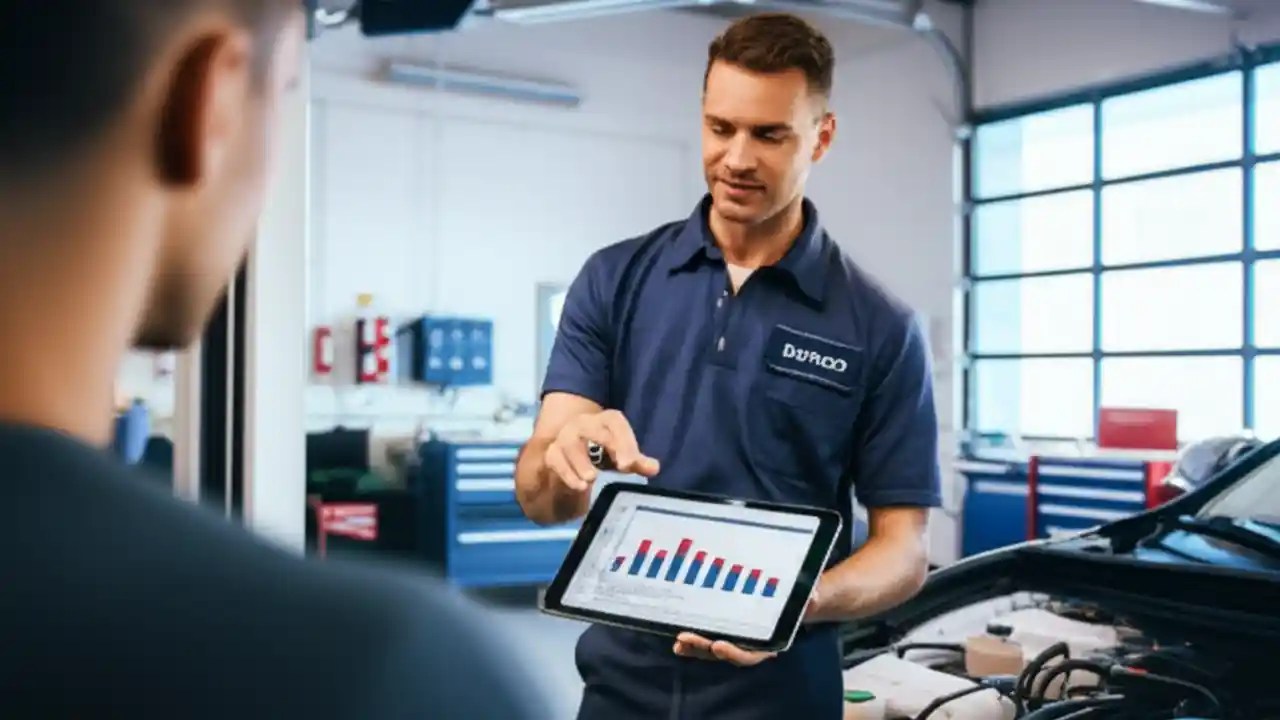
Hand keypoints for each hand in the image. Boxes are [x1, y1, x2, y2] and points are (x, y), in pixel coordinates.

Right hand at [543, 410, 659, 492]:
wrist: (571, 461)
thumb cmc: (602, 454)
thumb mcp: (622, 458)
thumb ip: (637, 462)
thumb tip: (654, 468)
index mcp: (605, 421)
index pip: (614, 423)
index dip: (624, 442)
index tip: (630, 465)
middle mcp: (583, 424)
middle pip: (591, 428)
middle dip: (607, 444)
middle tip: (623, 467)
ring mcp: (565, 437)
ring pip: (570, 443)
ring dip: (581, 462)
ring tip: (592, 478)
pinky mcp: (553, 453)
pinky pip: (556, 459)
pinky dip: (567, 473)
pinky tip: (580, 487)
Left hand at [671, 587, 822, 666]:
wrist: (800, 601)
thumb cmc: (802, 599)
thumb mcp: (809, 596)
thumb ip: (810, 598)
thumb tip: (812, 597)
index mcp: (771, 641)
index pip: (751, 654)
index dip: (734, 653)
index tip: (718, 646)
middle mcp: (753, 644)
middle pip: (726, 652)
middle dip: (705, 648)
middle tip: (686, 639)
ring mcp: (738, 638)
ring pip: (713, 649)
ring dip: (695, 647)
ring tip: (678, 642)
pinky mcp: (727, 630)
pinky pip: (709, 640)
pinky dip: (694, 642)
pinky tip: (678, 640)